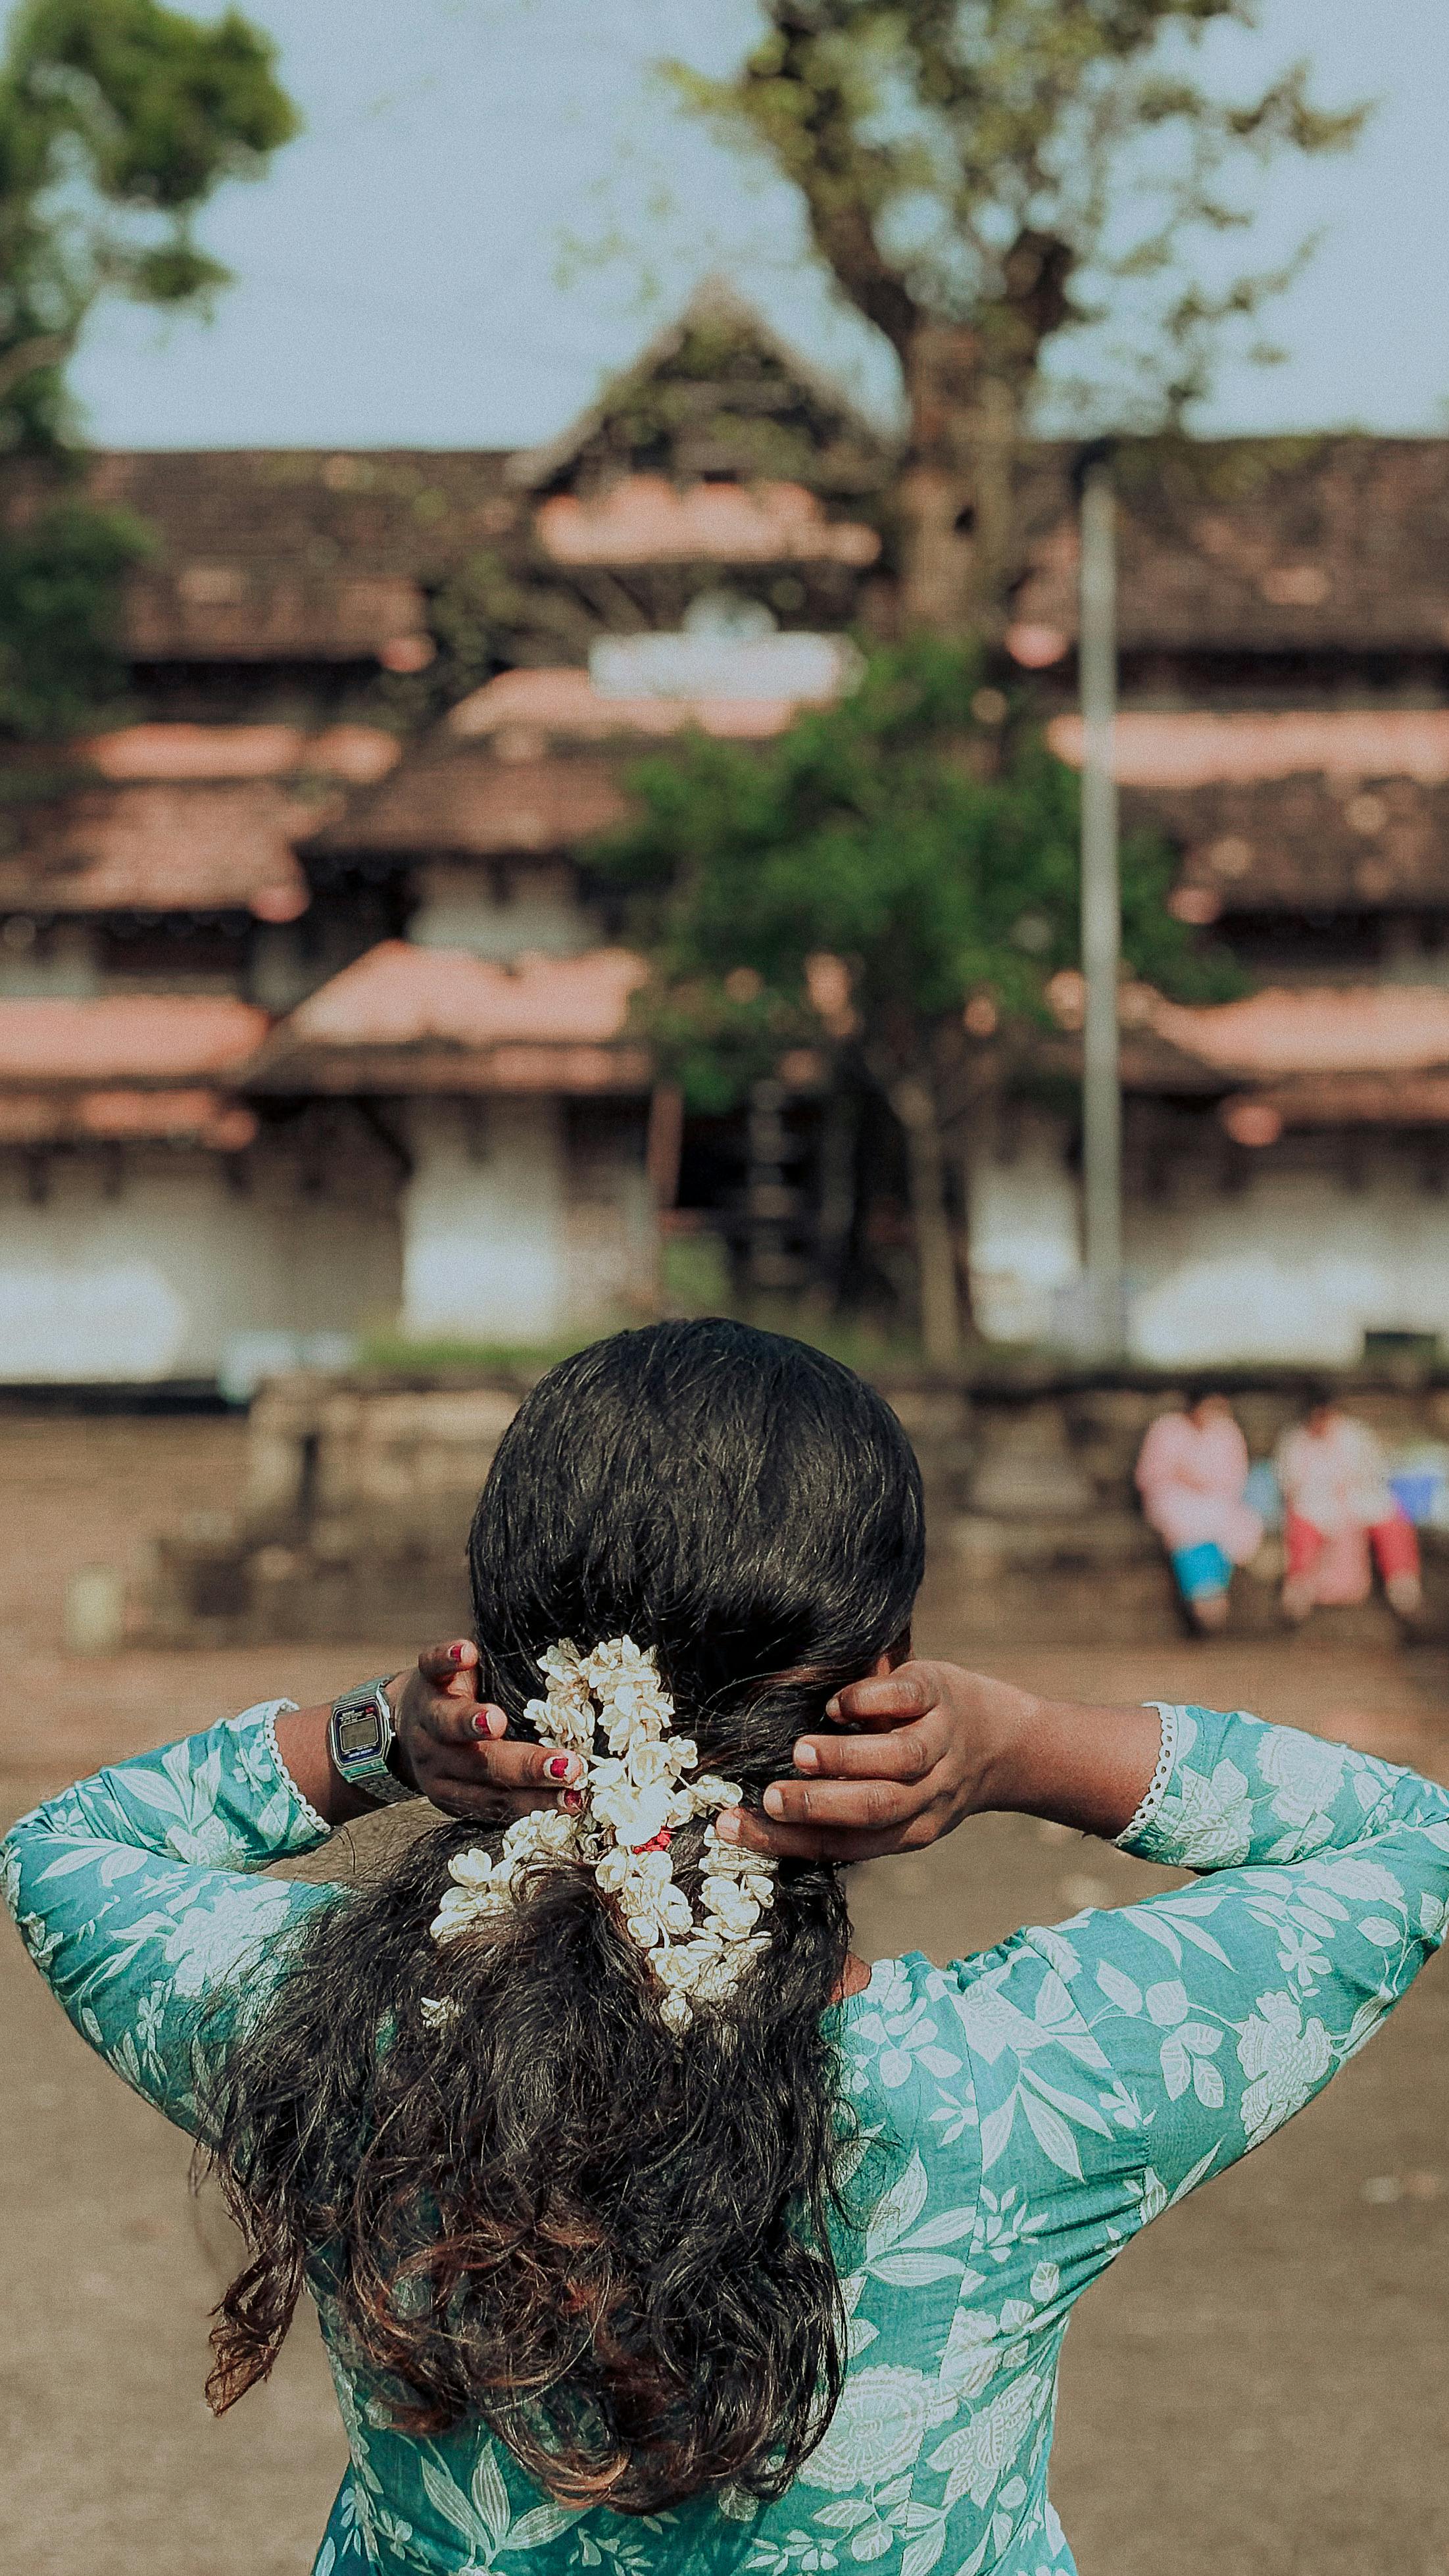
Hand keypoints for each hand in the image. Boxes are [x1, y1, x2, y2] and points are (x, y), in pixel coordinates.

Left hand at [389, 1639, 584, 1822]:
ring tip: (496, 1720)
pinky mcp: (425, 1676)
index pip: (499, 1799)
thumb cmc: (454, 1750)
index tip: (574, 1799)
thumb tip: (576, 1792)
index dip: (537, 1800)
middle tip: (566, 1766)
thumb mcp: (475, 1774)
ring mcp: (429, 1716)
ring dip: (472, 1722)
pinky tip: (467, 1652)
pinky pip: (433, 1667)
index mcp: (455, 1788)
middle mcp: (439, 1759)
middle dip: (526, 1767)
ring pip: (449, 1723)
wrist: (392, 1723)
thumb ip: (510, 1780)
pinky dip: (447, 1660)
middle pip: (482, 1765)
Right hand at [719, 1661, 1030, 1862]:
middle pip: (874, 1809)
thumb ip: (846, 1810)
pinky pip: (907, 1699)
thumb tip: (758, 1813)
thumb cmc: (933, 1777)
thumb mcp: (902, 1809)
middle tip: (771, 1796)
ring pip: (899, 1762)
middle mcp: (929, 1794)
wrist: (1010, 1743)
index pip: (842, 1844)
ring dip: (846, 1758)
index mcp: (909, 1831)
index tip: (734, 1826)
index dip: (787, 1840)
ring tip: (801, 1752)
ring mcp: (940, 1743)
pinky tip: (836, 1706)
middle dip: (818, 1805)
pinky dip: (869, 1702)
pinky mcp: (942, 1694)